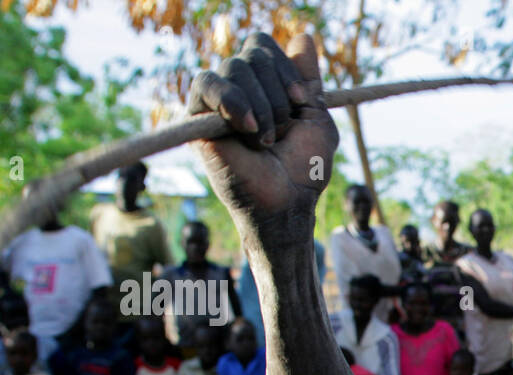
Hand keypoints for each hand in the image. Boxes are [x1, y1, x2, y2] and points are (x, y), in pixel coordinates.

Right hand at [187, 33, 337, 236]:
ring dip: (263, 107)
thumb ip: (308, 78)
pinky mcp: (196, 117)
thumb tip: (303, 35)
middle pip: (253, 54)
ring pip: (234, 67)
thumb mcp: (316, 117)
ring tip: (266, 141)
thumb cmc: (303, 168)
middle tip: (282, 134)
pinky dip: (231, 100)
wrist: (286, 201)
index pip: (263, 45)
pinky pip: (206, 82)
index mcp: (262, 84)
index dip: (286, 71)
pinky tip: (247, 127)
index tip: (303, 104)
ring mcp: (216, 101)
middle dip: (278, 95)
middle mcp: (237, 87)